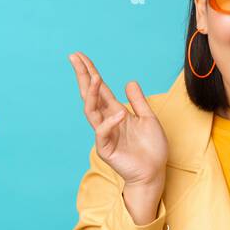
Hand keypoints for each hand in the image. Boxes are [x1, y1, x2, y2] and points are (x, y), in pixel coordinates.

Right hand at [69, 51, 167, 223]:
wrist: (154, 172)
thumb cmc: (152, 148)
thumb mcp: (148, 119)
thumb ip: (138, 101)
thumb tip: (129, 81)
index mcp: (115, 112)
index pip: (100, 90)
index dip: (91, 72)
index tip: (80, 56)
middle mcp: (107, 121)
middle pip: (90, 96)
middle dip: (83, 77)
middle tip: (74, 58)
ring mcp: (104, 135)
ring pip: (91, 112)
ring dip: (92, 94)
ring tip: (95, 78)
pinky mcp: (106, 149)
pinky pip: (103, 133)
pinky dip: (109, 123)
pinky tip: (119, 113)